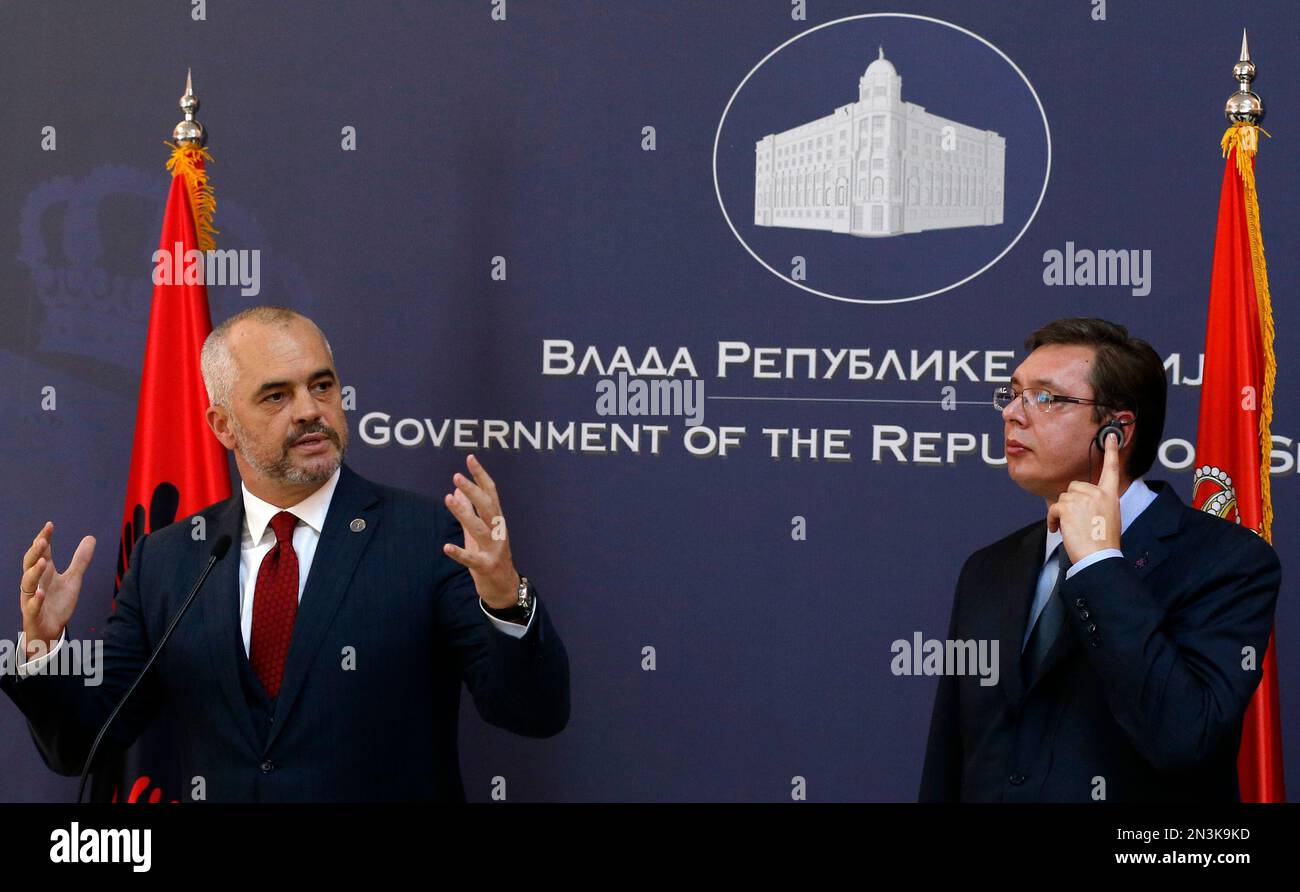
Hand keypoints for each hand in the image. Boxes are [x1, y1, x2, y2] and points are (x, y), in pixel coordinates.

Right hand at [20, 521, 94, 658]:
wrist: (50, 631)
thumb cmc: (58, 603)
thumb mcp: (73, 579)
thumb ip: (80, 560)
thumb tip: (90, 537)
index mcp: (44, 573)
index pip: (41, 552)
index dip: (44, 538)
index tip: (49, 525)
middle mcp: (35, 583)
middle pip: (30, 564)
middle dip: (35, 552)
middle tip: (43, 541)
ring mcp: (32, 598)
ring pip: (28, 584)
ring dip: (34, 572)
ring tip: (43, 562)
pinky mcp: (33, 614)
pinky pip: (32, 606)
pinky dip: (37, 600)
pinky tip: (42, 593)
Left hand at [442, 455, 520, 609]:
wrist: (505, 588)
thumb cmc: (490, 556)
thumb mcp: (479, 531)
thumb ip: (469, 511)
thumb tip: (457, 489)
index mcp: (496, 521)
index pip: (491, 493)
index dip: (480, 475)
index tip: (470, 459)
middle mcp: (498, 531)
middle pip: (487, 506)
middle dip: (473, 490)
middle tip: (457, 476)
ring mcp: (494, 549)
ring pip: (479, 528)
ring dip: (464, 513)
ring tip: (449, 499)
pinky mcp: (486, 566)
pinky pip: (472, 558)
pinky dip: (460, 553)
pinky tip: (446, 547)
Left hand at [1047, 432, 1121, 563]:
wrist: (1099, 557)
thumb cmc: (1103, 542)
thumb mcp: (1108, 517)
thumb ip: (1097, 503)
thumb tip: (1080, 502)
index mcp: (1110, 496)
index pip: (1111, 469)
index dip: (1111, 451)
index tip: (1111, 436)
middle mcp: (1098, 493)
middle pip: (1074, 487)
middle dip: (1070, 502)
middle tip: (1077, 521)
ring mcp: (1082, 499)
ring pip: (1062, 498)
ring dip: (1061, 513)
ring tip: (1072, 529)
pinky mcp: (1067, 506)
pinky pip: (1053, 507)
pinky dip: (1052, 519)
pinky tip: (1059, 530)